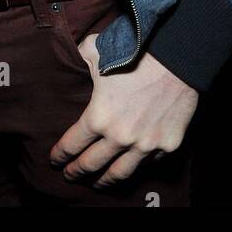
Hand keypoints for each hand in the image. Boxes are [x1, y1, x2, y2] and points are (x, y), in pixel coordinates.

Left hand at [49, 34, 198, 187]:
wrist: (177, 55)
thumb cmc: (134, 49)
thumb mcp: (96, 48)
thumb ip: (81, 58)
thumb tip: (70, 58)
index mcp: (99, 116)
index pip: (72, 144)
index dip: (60, 154)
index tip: (55, 159)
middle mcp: (120, 136)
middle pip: (92, 164)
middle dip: (76, 171)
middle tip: (69, 174)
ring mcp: (145, 144)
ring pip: (120, 172)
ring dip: (104, 180)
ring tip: (97, 183)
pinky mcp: (167, 145)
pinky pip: (148, 163)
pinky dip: (136, 166)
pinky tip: (129, 166)